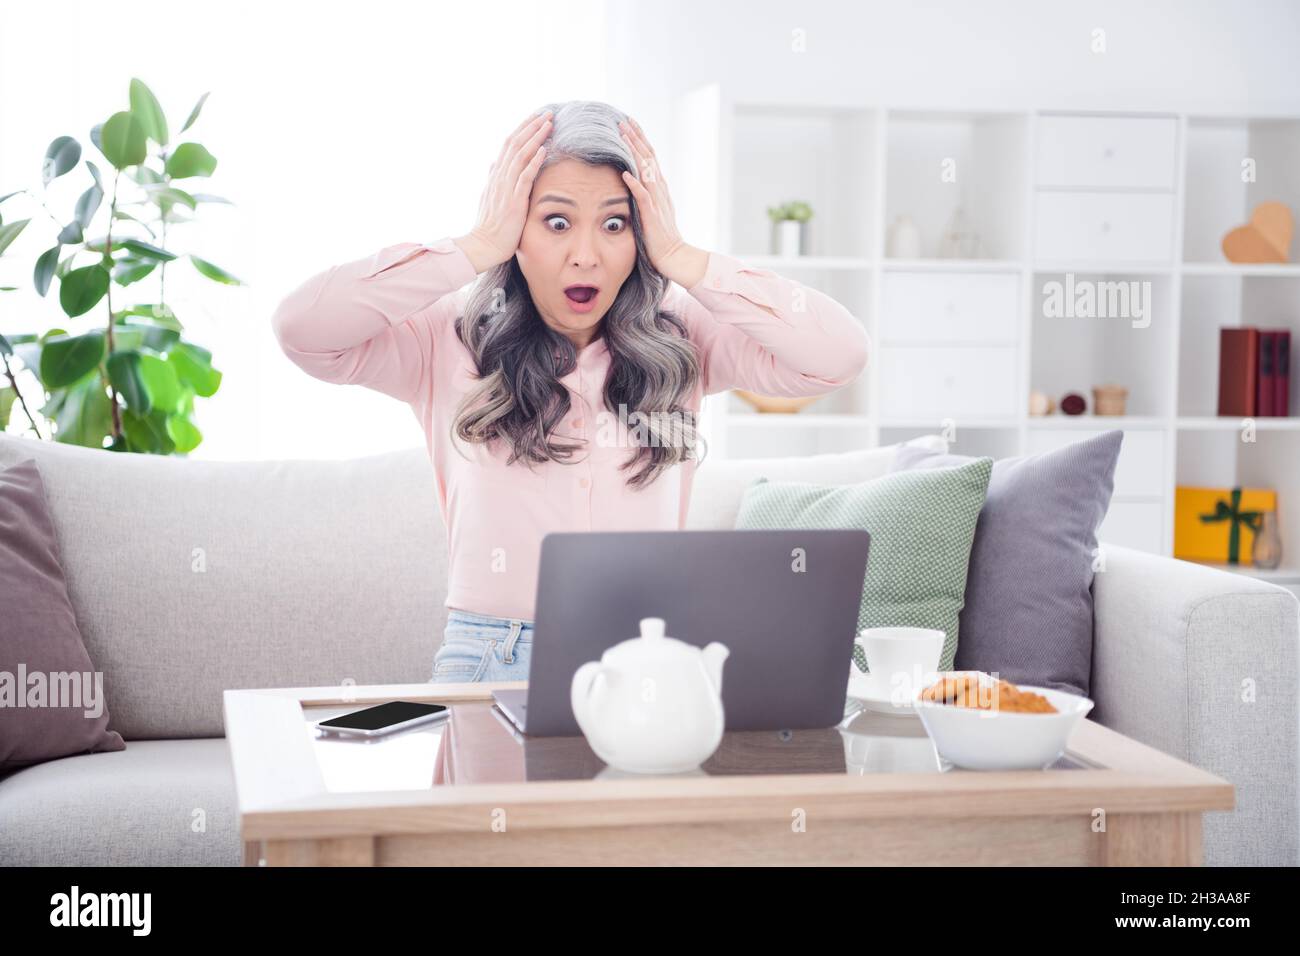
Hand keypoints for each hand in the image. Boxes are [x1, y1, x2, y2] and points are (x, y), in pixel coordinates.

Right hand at [455, 109, 552, 272]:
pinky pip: (524, 177)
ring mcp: (506, 188)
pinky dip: (534, 162)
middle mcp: (499, 176)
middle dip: (532, 126)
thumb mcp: (490, 198)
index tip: (536, 117)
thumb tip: (494, 164)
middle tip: (547, 113)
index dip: (523, 129)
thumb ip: (493, 179)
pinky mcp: (513, 201)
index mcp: (496, 175)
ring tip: (549, 124)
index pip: (510, 144)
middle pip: (516, 143)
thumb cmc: (490, 225)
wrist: (483, 246)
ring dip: (536, 138)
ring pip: (521, 155)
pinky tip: (544, 150)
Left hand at [619, 116, 707, 287]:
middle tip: (623, 121)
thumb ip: (647, 194)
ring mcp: (657, 201)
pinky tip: (625, 172)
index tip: (629, 125)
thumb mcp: (654, 209)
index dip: (639, 140)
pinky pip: (643, 196)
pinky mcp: (652, 215)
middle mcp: (660, 189)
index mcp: (659, 187)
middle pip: (648, 157)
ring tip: (622, 136)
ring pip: (646, 170)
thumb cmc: (661, 237)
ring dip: (634, 152)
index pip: (649, 158)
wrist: (675, 256)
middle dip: (635, 138)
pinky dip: (635, 183)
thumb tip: (634, 179)